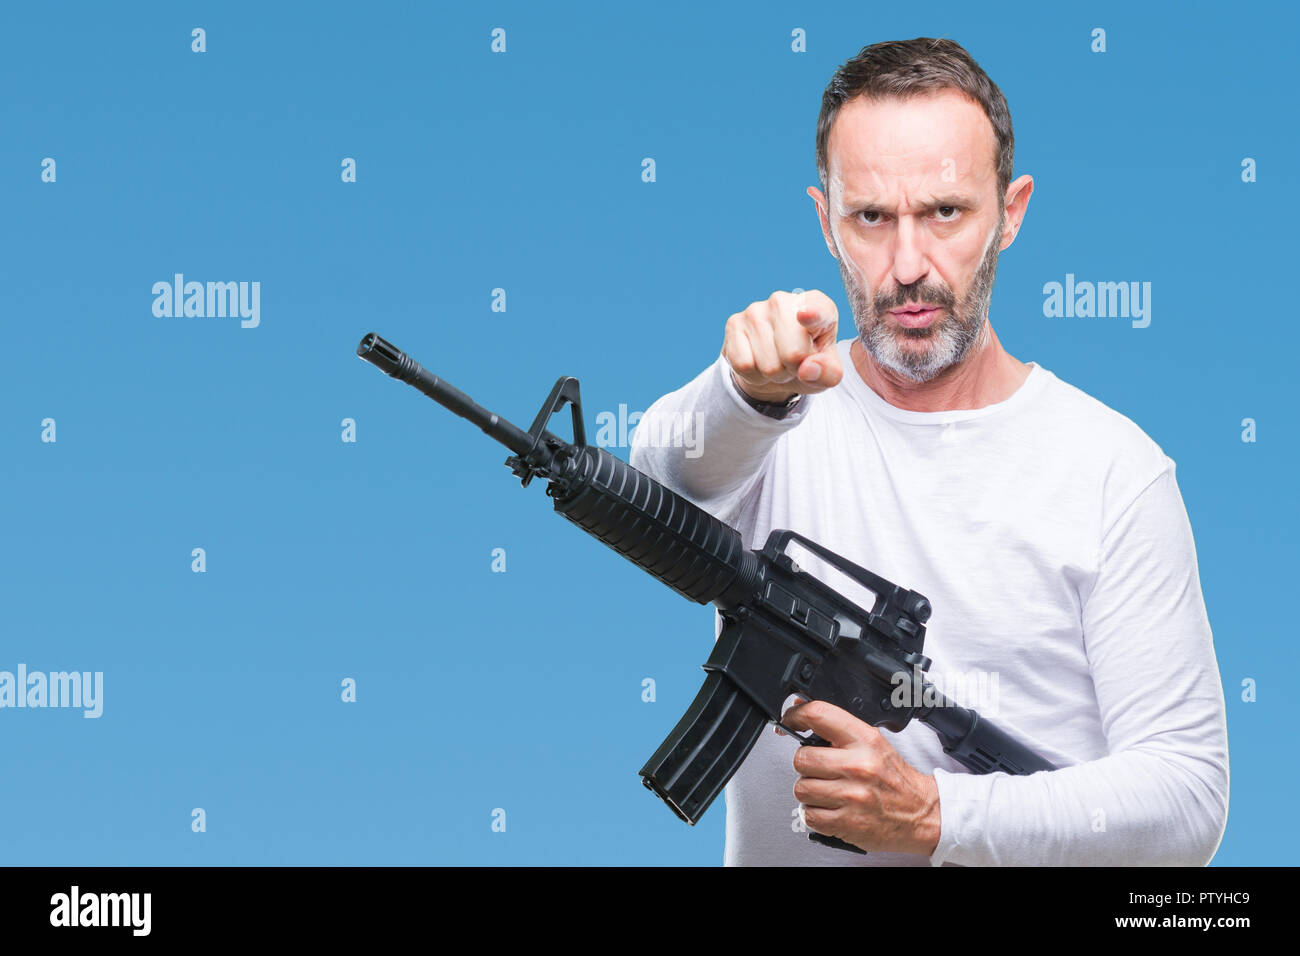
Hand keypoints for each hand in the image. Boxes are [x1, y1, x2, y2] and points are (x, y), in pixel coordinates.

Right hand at [722, 289, 842, 402]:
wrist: (772, 366)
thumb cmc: (806, 362)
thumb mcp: (826, 372)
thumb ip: (828, 373)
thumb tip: (808, 369)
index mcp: (819, 306)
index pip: (818, 310)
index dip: (813, 315)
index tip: (806, 315)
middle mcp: (785, 301)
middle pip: (792, 354)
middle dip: (793, 370)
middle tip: (793, 363)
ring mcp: (756, 309)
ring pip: (768, 365)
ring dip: (774, 375)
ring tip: (777, 363)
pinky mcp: (734, 323)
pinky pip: (744, 365)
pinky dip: (753, 375)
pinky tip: (758, 362)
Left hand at [782, 699, 941, 855]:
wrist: (922, 814)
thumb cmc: (896, 780)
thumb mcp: (874, 743)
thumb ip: (840, 730)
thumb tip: (802, 710)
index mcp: (865, 740)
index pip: (819, 715)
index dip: (796, 715)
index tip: (790, 721)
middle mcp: (858, 766)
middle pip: (801, 758)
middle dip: (806, 764)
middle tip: (820, 769)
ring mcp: (852, 796)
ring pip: (801, 789)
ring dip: (810, 792)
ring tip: (828, 791)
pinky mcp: (846, 823)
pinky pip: (809, 815)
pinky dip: (815, 814)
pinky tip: (830, 808)